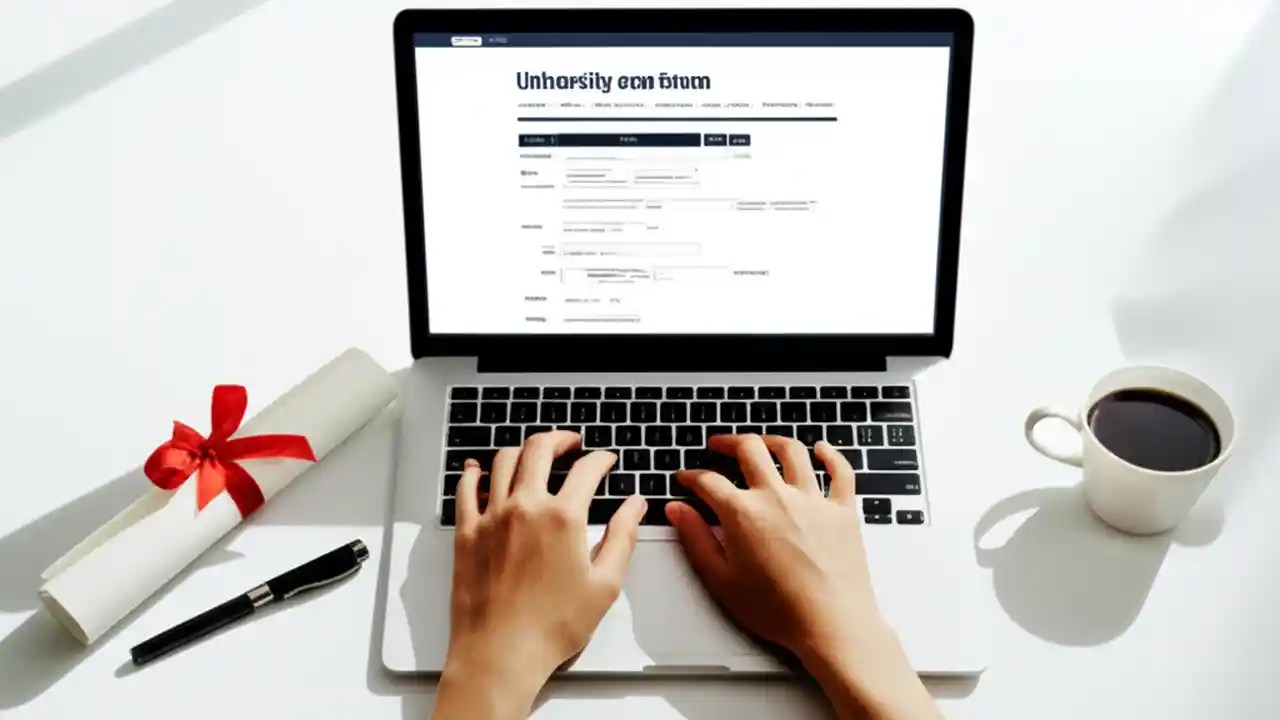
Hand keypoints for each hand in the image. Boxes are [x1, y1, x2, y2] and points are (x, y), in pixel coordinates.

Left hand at [432, 431, 645, 719]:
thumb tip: (635, 506)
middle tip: (570, 443)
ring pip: (503, 461)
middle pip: (539, 450)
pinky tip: (479, 470)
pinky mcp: (466, 533)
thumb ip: (622, 537)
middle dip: (559, 439)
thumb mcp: (604, 584)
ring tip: (533, 454)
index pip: (587, 470)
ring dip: (522, 450)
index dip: (601, 459)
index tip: (606, 460)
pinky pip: (465, 489)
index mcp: (564, 518)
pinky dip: (474, 473)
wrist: (501, 653)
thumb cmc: (552, 627)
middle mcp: (525, 508)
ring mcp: (491, 517)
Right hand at [668, 434, 939, 719]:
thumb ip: (696, 539)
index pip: (708, 481)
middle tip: (718, 446)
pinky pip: (839, 471)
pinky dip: (831, 455)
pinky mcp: (842, 510)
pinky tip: (821, 449)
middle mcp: (777, 497)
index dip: (692, 476)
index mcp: (743, 513)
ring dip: (772, 441)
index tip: (687, 479)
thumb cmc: (778, 611)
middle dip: (728, 443)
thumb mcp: (721, 580)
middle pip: (749, 449)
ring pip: (792, 451)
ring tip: (762, 443)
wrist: (831, 625)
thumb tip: (677, 510)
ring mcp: (813, 500)